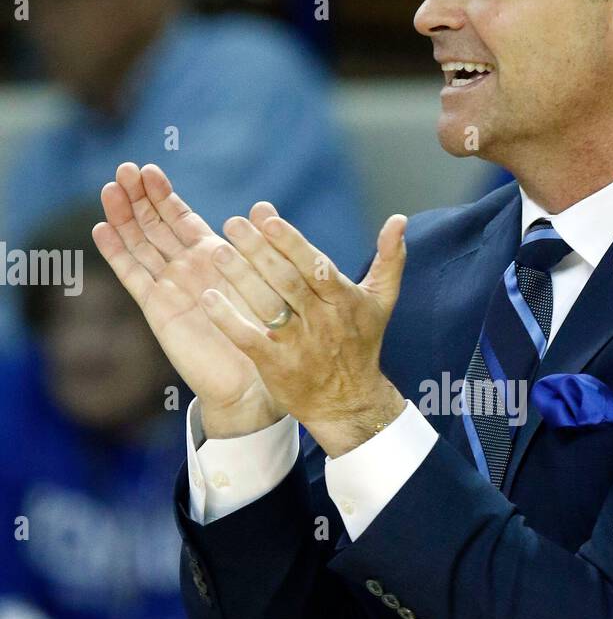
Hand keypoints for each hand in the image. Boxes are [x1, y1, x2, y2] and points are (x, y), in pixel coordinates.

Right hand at [94, 163, 285, 435]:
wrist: (250, 379)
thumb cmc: (263, 331)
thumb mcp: (262, 279)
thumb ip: (253, 245)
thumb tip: (261, 206)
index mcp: (211, 257)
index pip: (181, 218)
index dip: (163, 195)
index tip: (149, 169)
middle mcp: (185, 268)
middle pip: (154, 225)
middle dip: (139, 197)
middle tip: (124, 167)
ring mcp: (168, 286)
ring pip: (139, 244)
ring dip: (123, 217)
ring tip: (109, 188)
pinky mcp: (156, 308)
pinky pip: (133, 276)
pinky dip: (117, 253)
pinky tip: (102, 229)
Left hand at [198, 205, 407, 455]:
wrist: (349, 402)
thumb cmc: (361, 343)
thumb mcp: (381, 301)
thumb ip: (390, 258)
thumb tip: (399, 219)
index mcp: (344, 300)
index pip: (315, 265)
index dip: (291, 241)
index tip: (265, 217)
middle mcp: (322, 321)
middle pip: (287, 281)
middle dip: (259, 250)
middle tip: (232, 223)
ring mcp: (298, 345)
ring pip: (267, 306)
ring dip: (241, 278)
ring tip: (217, 253)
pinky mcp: (276, 366)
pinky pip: (249, 339)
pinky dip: (228, 319)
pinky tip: (207, 298)